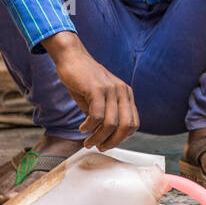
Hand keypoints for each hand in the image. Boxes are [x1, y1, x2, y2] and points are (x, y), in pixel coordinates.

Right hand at [41, 31, 139, 149]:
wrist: (71, 57)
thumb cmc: (83, 79)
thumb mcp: (98, 98)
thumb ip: (103, 114)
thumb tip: (102, 136)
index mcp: (126, 94)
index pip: (133, 123)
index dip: (122, 137)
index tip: (109, 143)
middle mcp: (122, 91)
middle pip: (126, 126)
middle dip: (113, 141)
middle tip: (100, 147)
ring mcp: (111, 89)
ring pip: (110, 123)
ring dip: (98, 137)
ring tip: (88, 142)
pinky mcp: (97, 89)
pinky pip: (96, 116)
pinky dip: (89, 126)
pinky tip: (82, 128)